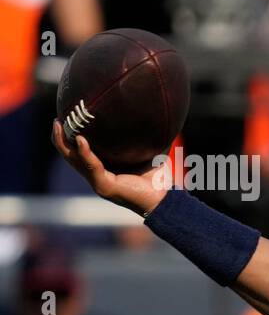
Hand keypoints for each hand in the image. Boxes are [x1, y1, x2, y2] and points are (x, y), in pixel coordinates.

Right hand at [51, 119, 171, 215]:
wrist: (164, 198)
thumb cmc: (157, 177)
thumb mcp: (147, 153)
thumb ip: (144, 139)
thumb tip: (151, 116)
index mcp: (102, 169)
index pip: (78, 153)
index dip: (68, 137)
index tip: (65, 118)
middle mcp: (96, 175)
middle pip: (69, 155)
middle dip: (59, 137)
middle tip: (57, 119)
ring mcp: (98, 182)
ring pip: (73, 160)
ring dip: (64, 142)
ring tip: (60, 124)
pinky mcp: (104, 186)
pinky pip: (91, 166)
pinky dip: (84, 152)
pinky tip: (81, 140)